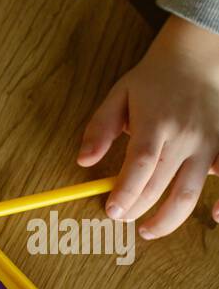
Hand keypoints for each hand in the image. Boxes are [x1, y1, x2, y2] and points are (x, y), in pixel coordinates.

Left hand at [78, 14, 218, 237]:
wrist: (195, 58)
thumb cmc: (153, 79)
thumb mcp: (118, 95)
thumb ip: (99, 128)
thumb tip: (83, 160)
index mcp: (154, 123)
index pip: (139, 166)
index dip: (125, 193)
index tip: (111, 211)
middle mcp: (183, 137)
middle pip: (159, 185)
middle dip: (137, 208)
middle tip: (121, 218)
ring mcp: (207, 144)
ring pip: (189, 193)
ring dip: (168, 220)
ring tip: (148, 229)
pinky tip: (212, 218)